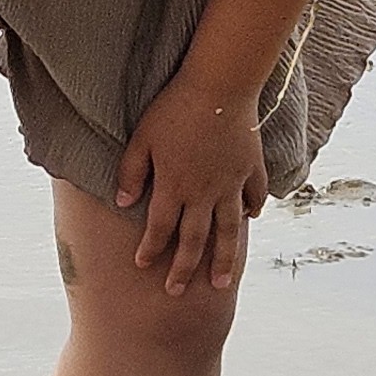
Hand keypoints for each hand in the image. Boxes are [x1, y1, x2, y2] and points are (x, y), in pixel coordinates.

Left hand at [116, 76, 270, 294]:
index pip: (160, 228)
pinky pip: (254, 196)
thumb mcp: (142, 137)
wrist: (220, 84)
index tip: (143, 265)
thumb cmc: (175, 107)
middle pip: (194, 240)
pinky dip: (253, 210)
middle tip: (176, 291)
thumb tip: (121, 202)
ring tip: (220, 282)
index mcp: (174, 186)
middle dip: (183, 268)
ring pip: (228, 231)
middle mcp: (204, 193)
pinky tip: (251, 220)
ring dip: (223, 259)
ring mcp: (231, 183)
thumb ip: (131, 172)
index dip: (150, 249)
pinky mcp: (250, 167)